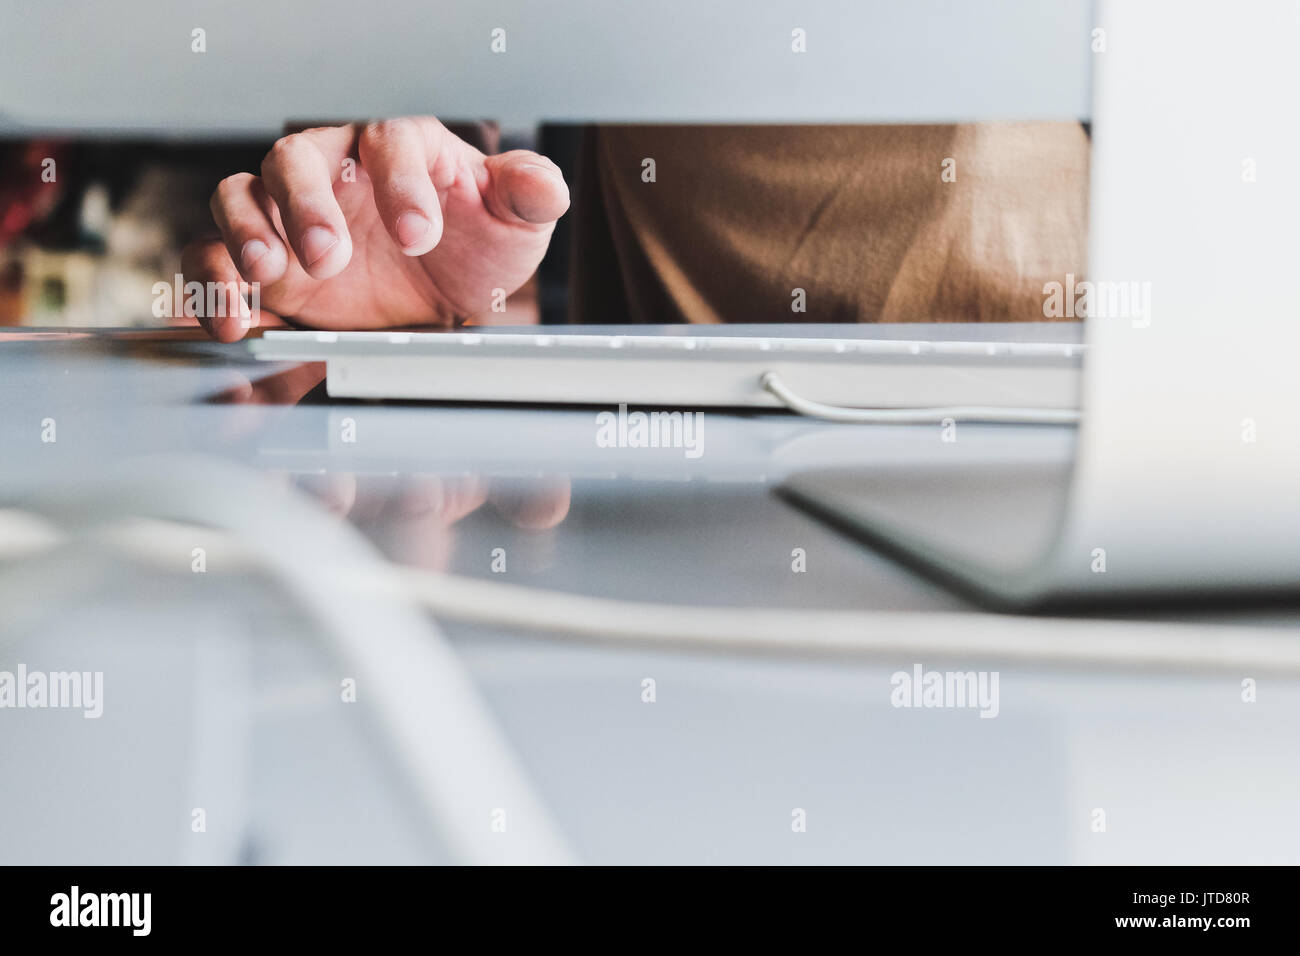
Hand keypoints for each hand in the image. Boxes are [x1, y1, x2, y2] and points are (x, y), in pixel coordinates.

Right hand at [182, 118, 569, 340]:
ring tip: (267, 272)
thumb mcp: (514, 223)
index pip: (388, 139)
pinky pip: (215, 257)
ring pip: (241, 194)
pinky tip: (233, 320)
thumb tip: (544, 186)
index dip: (400, 183)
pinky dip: (213, 284)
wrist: (445, 298)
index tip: (421, 235)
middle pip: (298, 157)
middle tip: (328, 256)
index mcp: (398, 148)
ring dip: (245, 231)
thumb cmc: (474, 244)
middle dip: (307, 204)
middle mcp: (336, 170)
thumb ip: (527, 195)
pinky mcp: (264, 263)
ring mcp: (291, 213)